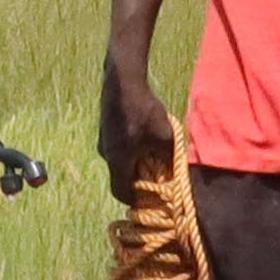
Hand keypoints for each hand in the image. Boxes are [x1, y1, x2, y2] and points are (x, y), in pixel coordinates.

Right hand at [97, 52, 178, 188]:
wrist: (123, 79)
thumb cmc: (143, 110)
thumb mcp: (164, 137)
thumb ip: (169, 159)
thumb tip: (175, 174)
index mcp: (117, 161)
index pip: (121, 193)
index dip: (136, 200)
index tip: (151, 198)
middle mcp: (106, 153)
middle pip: (121, 176)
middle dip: (139, 178)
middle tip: (157, 173)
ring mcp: (104, 139)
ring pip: (120, 159)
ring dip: (136, 160)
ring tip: (153, 150)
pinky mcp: (106, 126)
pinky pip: (119, 145)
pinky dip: (131, 146)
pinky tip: (145, 133)